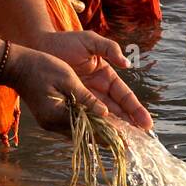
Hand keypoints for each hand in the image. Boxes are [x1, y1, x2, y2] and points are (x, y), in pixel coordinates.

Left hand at [11, 31, 152, 130]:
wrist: (39, 46)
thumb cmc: (65, 42)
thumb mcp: (90, 41)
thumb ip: (110, 49)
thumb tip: (127, 64)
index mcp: (106, 76)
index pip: (125, 97)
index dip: (136, 110)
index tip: (146, 124)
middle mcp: (97, 90)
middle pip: (116, 111)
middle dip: (128, 126)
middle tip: (139, 141)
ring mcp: (83, 98)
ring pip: (101, 118)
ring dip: (112, 131)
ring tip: (122, 144)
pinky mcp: (69, 104)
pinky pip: (83, 118)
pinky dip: (91, 128)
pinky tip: (98, 139)